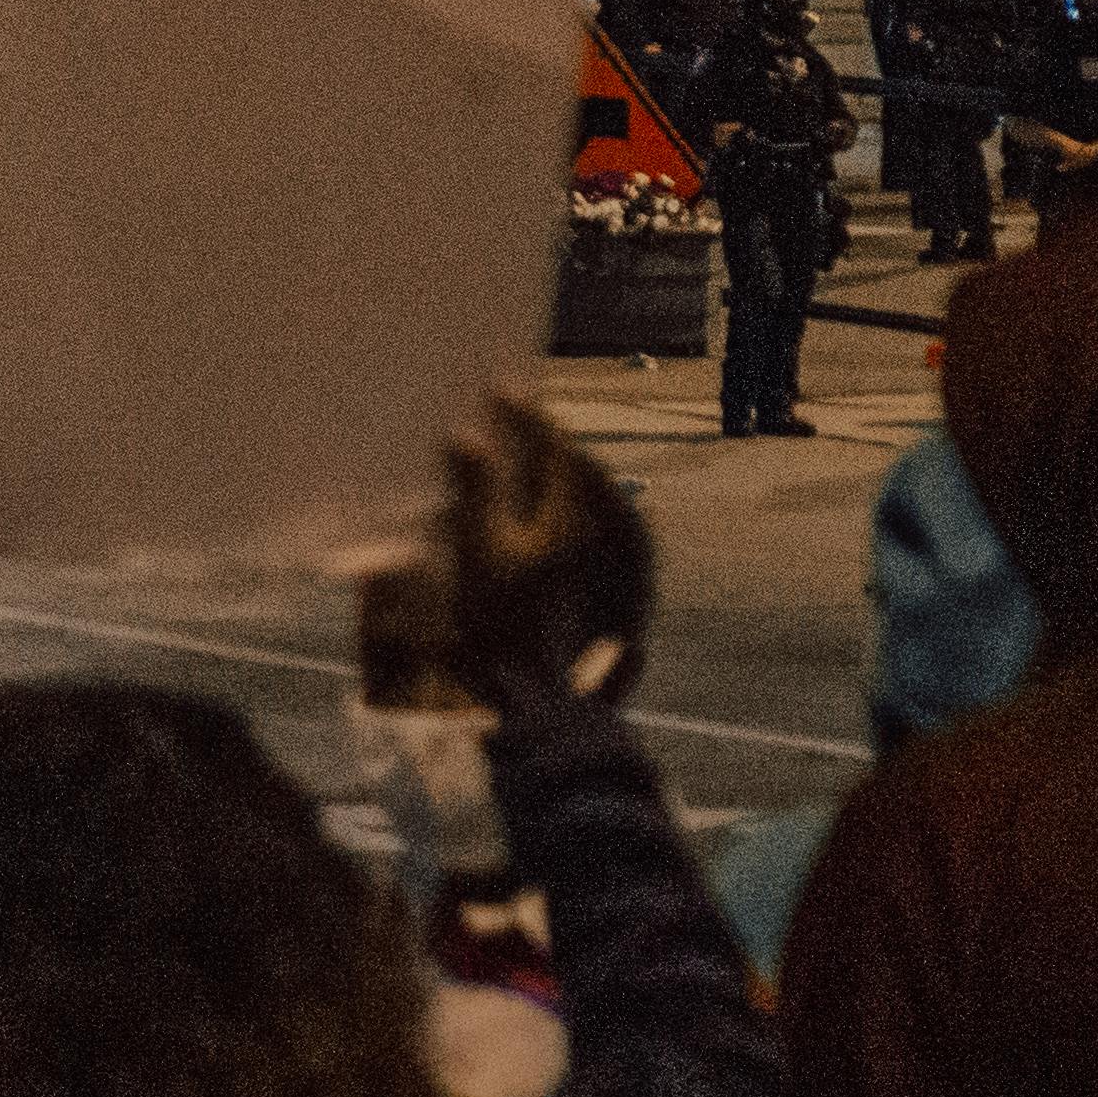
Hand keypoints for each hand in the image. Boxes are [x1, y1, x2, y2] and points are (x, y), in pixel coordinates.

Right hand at [439, 390, 646, 709]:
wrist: (544, 706)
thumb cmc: (502, 630)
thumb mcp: (477, 555)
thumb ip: (474, 492)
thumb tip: (466, 435)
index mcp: (571, 518)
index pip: (552, 448)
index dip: (526, 416)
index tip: (503, 390)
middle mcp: (608, 536)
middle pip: (586, 472)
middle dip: (557, 444)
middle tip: (530, 423)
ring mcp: (625, 569)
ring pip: (610, 502)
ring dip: (581, 478)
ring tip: (558, 465)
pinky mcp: (630, 596)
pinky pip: (625, 539)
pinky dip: (604, 517)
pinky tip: (593, 523)